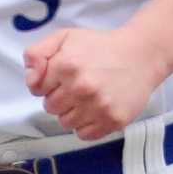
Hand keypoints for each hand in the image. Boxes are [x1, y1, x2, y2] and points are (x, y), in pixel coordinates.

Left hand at [23, 25, 162, 140]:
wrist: (142, 55)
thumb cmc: (100, 46)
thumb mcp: (64, 38)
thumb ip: (37, 54)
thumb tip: (30, 80)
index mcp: (65, 65)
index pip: (37, 89)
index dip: (49, 82)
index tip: (63, 76)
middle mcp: (81, 87)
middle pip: (51, 108)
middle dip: (60, 98)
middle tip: (79, 85)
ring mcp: (98, 106)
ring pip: (66, 123)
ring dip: (73, 113)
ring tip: (88, 97)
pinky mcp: (113, 120)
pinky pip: (85, 135)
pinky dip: (88, 125)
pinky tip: (97, 108)